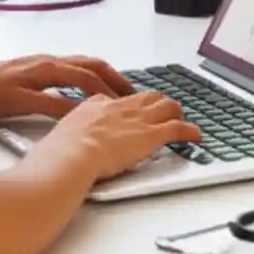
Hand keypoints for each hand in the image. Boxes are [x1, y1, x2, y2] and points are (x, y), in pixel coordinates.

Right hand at [0, 55, 136, 119]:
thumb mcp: (23, 84)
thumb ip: (46, 90)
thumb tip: (70, 104)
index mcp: (45, 62)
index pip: (87, 64)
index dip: (111, 75)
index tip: (129, 89)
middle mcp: (44, 63)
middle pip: (91, 66)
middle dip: (116, 80)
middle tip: (135, 97)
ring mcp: (33, 76)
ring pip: (78, 77)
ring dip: (102, 91)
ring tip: (119, 107)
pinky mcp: (20, 93)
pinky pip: (52, 100)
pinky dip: (72, 108)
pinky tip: (85, 120)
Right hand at [34, 91, 201, 180]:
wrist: (71, 156)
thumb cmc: (61, 152)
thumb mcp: (58, 136)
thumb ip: (64, 137)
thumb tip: (57, 147)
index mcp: (95, 106)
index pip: (116, 98)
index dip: (126, 105)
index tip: (128, 112)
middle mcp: (119, 108)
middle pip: (146, 96)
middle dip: (156, 103)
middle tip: (161, 113)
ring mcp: (137, 120)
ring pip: (166, 105)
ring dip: (176, 112)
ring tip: (181, 120)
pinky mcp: (151, 135)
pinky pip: (178, 128)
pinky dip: (190, 131)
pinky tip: (196, 136)